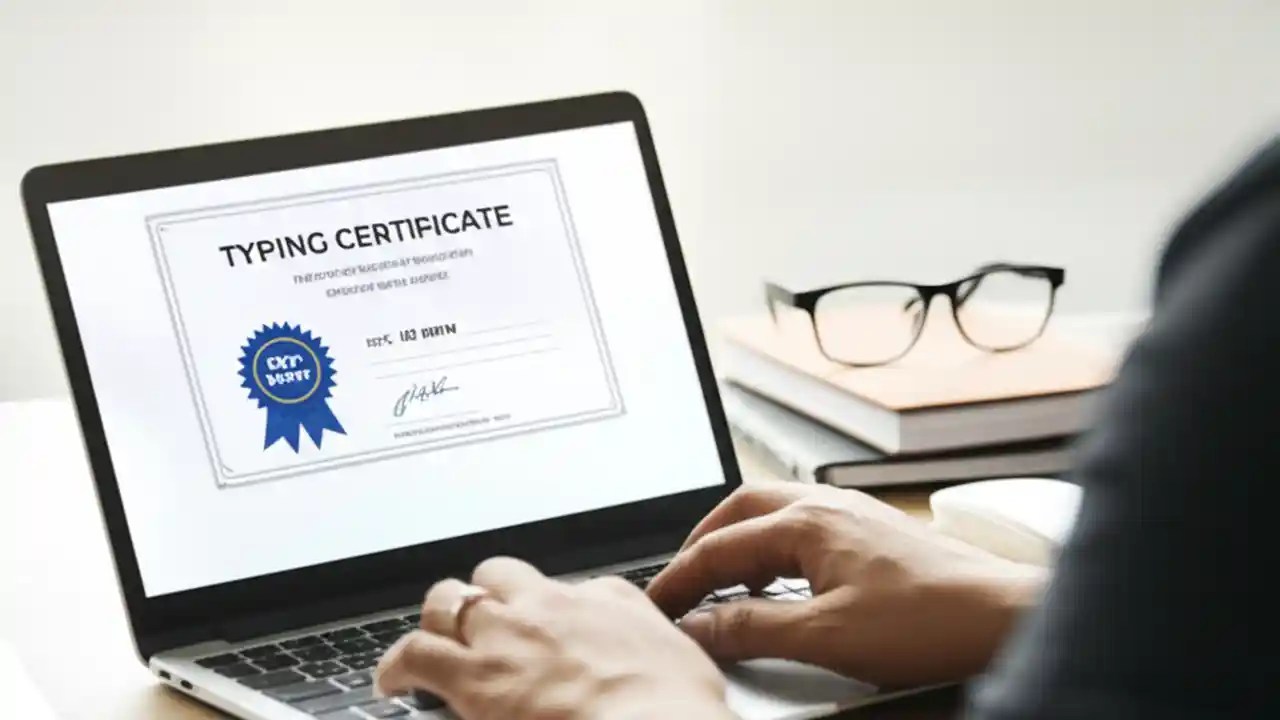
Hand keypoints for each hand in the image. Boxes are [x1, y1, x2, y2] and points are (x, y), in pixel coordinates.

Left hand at [374, 557, 734, 719]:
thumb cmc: (673, 707)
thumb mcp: (680, 658)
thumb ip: (650, 640)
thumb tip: (653, 647)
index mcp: (605, 600)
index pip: (567, 587)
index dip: (547, 609)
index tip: (545, 629)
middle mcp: (551, 605)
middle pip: (498, 575)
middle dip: (484, 596)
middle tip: (478, 624)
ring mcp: (508, 635)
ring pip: (449, 600)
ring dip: (439, 619)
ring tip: (430, 642)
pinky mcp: (473, 675)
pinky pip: (414, 653)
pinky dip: (396, 665)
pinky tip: (391, 680)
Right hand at [646, 482, 1046, 686]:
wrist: (1003, 615)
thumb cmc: (928, 620)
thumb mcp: (826, 635)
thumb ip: (752, 628)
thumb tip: (699, 626)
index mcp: (807, 522)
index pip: (718, 547)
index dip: (678, 580)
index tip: (653, 607)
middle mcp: (826, 505)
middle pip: (740, 510)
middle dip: (702, 544)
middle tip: (680, 583)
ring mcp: (851, 514)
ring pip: (773, 513)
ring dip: (737, 544)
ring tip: (720, 584)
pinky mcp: (872, 532)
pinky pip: (802, 527)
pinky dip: (771, 550)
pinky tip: (777, 584)